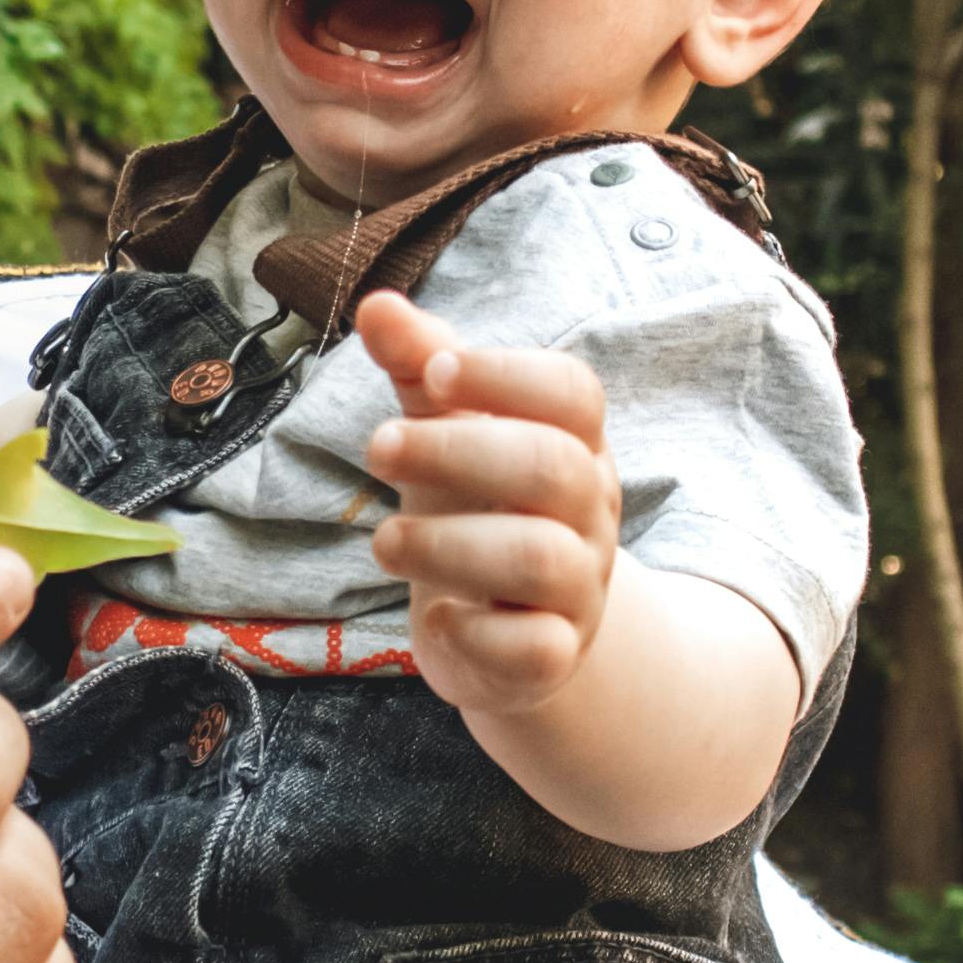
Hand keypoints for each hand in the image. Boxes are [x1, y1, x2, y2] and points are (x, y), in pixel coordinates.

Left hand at [355, 289, 619, 722]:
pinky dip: (476, 631)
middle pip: (552, 466)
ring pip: (540, 558)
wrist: (516, 635)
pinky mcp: (551, 658)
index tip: (431, 371)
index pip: (573, 394)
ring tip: (385, 542)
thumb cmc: (479, 511)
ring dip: (449, 543)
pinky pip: (533, 647)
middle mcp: (588, 512)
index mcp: (573, 443)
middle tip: (376, 448)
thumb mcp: (449, 433)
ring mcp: (578, 589)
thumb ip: (418, 367)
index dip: (505, 375)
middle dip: (456, 451)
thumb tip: (375, 304)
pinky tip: (437, 616)